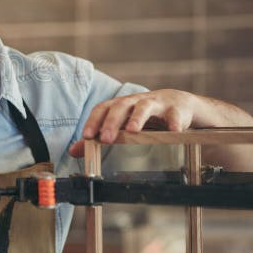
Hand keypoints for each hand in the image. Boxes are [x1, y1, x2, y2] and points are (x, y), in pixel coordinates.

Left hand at [68, 89, 196, 157]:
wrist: (179, 104)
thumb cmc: (144, 116)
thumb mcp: (122, 124)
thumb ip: (100, 136)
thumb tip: (73, 151)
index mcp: (120, 106)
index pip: (103, 108)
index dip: (94, 121)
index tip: (87, 136)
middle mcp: (135, 101)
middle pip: (121, 106)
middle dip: (112, 122)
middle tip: (107, 139)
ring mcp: (156, 103)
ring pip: (145, 107)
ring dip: (138, 118)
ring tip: (133, 130)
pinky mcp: (176, 109)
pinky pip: (175, 115)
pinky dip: (174, 122)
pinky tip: (173, 131)